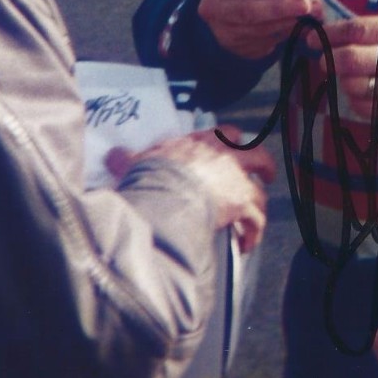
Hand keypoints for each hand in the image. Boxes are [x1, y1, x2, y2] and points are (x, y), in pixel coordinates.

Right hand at [106, 127, 276, 252]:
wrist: (165, 191)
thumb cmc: (152, 175)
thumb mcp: (137, 162)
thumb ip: (128, 158)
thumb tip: (112, 154)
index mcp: (204, 142)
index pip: (226, 133)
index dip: (232, 141)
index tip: (233, 148)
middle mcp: (226, 156)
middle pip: (255, 154)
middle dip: (262, 165)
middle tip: (264, 174)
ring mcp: (236, 179)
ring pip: (260, 189)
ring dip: (260, 204)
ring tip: (256, 218)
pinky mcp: (241, 203)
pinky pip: (256, 219)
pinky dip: (254, 232)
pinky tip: (247, 244)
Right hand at [199, 0, 322, 58]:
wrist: (234, 8)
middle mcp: (213, 8)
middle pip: (246, 12)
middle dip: (279, 9)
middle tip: (305, 5)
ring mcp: (223, 32)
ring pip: (258, 31)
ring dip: (288, 23)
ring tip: (310, 14)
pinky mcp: (237, 49)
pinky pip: (265, 43)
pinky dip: (287, 34)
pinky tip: (302, 26)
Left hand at [322, 13, 377, 121]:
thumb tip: (338, 29)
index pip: (357, 30)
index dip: (330, 34)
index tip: (314, 37)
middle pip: (350, 60)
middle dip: (329, 59)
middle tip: (323, 59)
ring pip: (353, 87)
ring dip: (343, 82)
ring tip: (347, 75)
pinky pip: (364, 109)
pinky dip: (356, 101)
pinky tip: (363, 92)